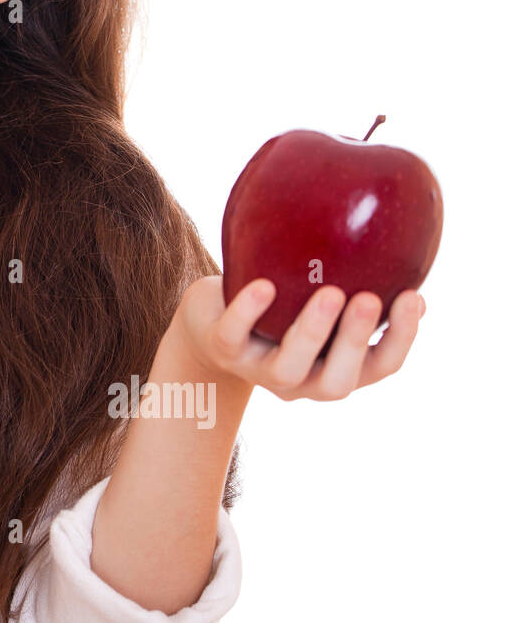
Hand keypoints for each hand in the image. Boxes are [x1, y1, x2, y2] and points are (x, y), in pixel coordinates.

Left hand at [169, 274, 425, 401]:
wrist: (209, 319)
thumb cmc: (279, 302)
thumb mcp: (316, 294)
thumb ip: (352, 281)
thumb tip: (403, 241)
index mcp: (335, 367)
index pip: (381, 366)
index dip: (401, 338)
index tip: (413, 296)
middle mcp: (302, 380)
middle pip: (337, 382)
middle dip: (355, 341)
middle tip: (367, 299)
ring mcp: (259, 370)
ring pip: (288, 369)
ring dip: (311, 332)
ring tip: (329, 292)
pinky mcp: (223, 350)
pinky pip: (234, 337)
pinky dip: (249, 312)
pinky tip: (264, 286)